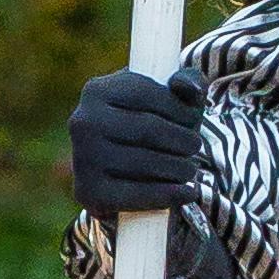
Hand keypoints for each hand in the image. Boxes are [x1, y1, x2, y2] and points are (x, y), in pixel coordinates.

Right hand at [70, 67, 203, 222]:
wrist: (113, 171)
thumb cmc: (147, 125)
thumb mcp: (165, 99)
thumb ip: (186, 83)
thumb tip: (193, 88)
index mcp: (96, 91)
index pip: (147, 94)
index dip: (179, 107)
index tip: (194, 118)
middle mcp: (83, 122)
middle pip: (148, 130)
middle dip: (182, 139)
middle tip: (196, 147)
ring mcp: (82, 158)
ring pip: (145, 163)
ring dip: (180, 168)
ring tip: (191, 169)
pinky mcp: (87, 191)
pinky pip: (134, 194)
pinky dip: (167, 195)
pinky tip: (187, 193)